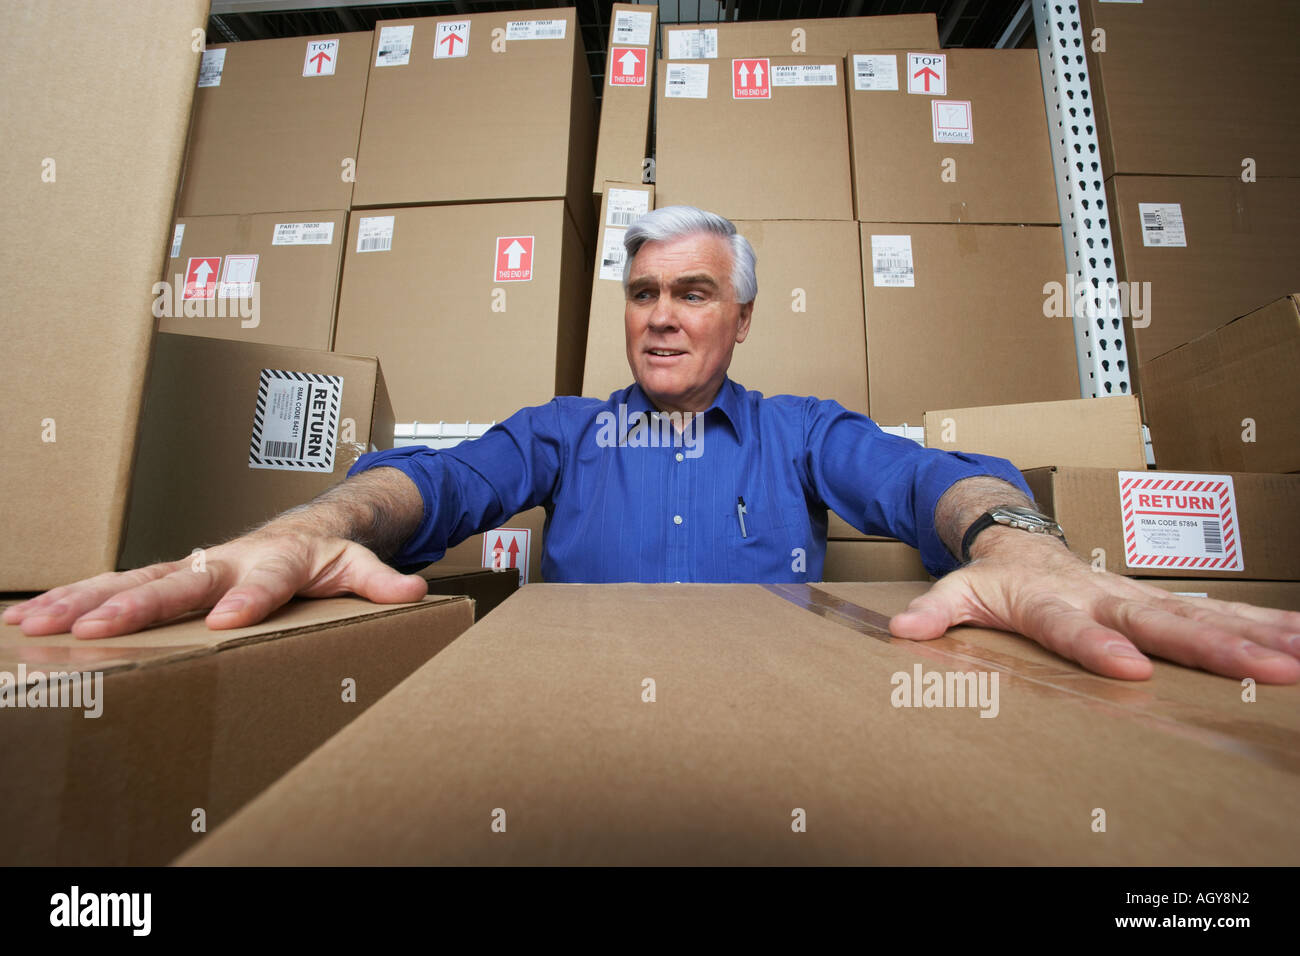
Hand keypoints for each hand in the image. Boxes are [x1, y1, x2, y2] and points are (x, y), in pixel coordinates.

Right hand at [1, 529, 428, 638]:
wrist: (308, 527)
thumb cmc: (330, 552)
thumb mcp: (361, 566)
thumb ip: (381, 580)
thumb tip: (415, 589)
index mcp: (277, 560)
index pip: (263, 582)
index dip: (247, 600)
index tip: (225, 623)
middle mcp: (226, 560)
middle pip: (180, 582)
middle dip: (136, 605)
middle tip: (94, 626)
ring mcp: (194, 566)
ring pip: (134, 580)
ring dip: (84, 600)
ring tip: (36, 621)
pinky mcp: (170, 575)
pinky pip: (117, 584)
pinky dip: (75, 598)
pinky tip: (30, 617)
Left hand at [888, 527, 1299, 683]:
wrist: (1019, 537)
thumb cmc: (993, 575)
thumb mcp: (957, 590)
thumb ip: (935, 610)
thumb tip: (901, 628)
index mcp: (1053, 600)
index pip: (1075, 628)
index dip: (1099, 647)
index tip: (1130, 669)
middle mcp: (1104, 597)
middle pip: (1160, 622)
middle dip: (1214, 647)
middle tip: (1267, 670)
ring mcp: (1137, 597)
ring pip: (1202, 614)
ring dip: (1255, 635)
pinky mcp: (1158, 600)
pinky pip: (1216, 610)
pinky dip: (1263, 623)